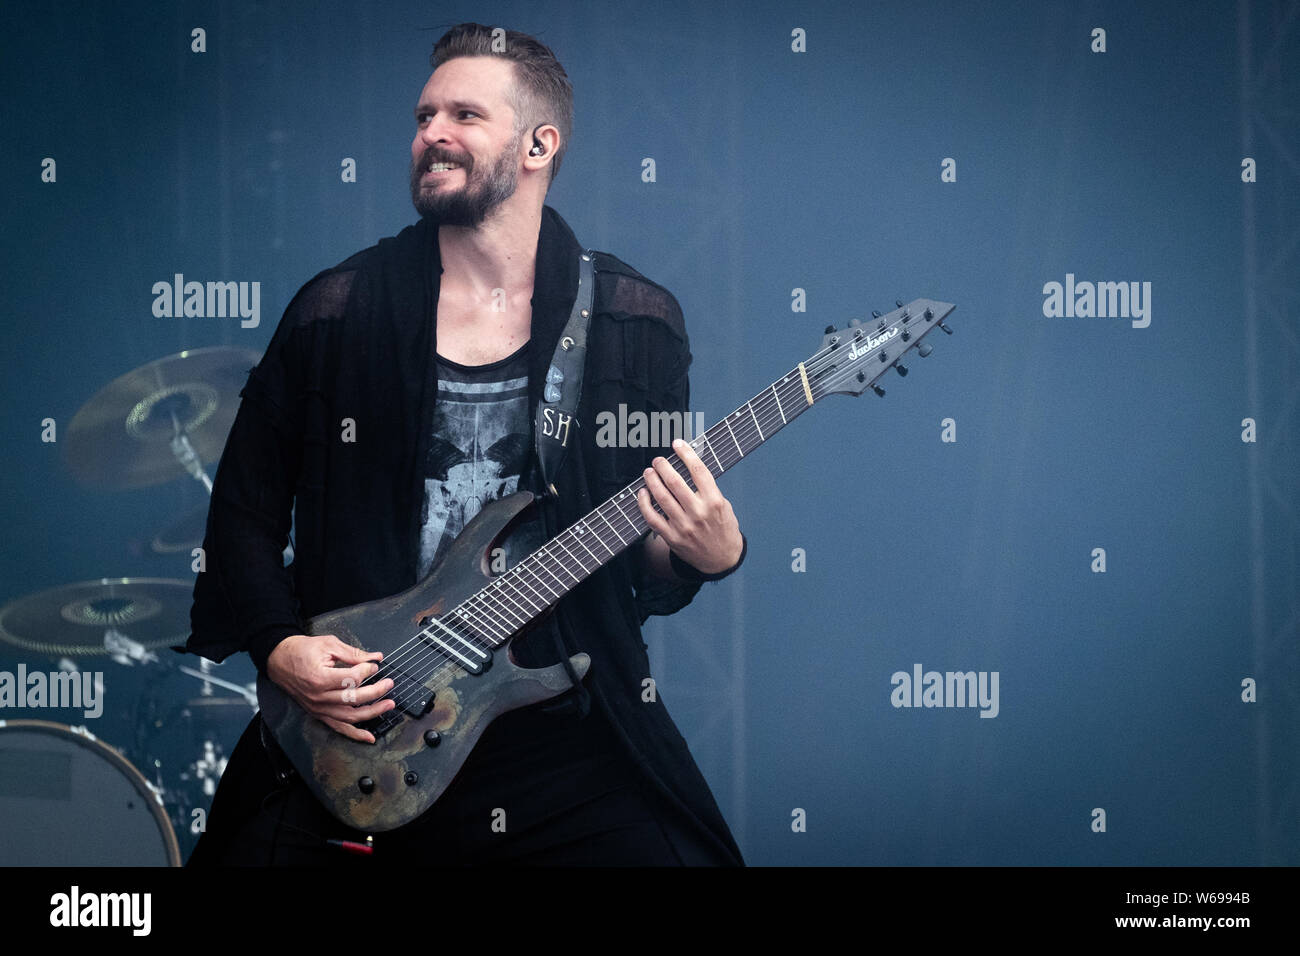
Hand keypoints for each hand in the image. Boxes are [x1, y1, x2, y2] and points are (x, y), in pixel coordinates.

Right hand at [266, 634, 395, 743]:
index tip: (374, 664)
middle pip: (355, 698)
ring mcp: (318, 708)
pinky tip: (369, 737)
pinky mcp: (318, 713)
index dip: (368, 670)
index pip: (353, 679)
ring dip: (372, 712)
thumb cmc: (300, 651)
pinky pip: (338, 727)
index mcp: (320, 678)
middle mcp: (319, 697)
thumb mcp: (328, 644)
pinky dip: (354, 734)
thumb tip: (375, 658)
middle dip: (377, 691)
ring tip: (388, 705)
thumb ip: (353, 653)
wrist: (279, 660)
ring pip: (350, 716)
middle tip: (389, 683)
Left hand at [636, 438, 743, 574]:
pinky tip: (643, 493)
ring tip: (649, 472)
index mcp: (715, 502)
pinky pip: (652, 518)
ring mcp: (684, 526)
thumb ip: (708, 489)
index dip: (686, 453)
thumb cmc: (723, 529)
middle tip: (658, 460)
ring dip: (652, 481)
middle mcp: (699, 513)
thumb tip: (689, 466)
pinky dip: (644, 503)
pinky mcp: (672, 538)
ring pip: (661, 497)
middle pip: (675, 482)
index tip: (677, 444)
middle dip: (663, 466)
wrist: (721, 560)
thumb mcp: (724, 506)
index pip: (699, 471)